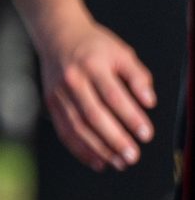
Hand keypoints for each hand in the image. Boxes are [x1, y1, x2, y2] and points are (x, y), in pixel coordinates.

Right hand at [40, 18, 155, 169]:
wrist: (58, 36)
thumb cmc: (93, 45)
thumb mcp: (121, 52)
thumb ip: (137, 76)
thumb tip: (149, 101)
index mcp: (93, 65)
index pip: (114, 96)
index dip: (131, 117)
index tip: (145, 134)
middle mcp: (73, 80)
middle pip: (94, 115)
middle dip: (115, 139)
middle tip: (132, 155)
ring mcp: (59, 94)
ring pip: (78, 127)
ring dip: (99, 149)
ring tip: (117, 163)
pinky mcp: (51, 104)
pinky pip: (65, 131)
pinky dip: (80, 149)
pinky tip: (96, 160)